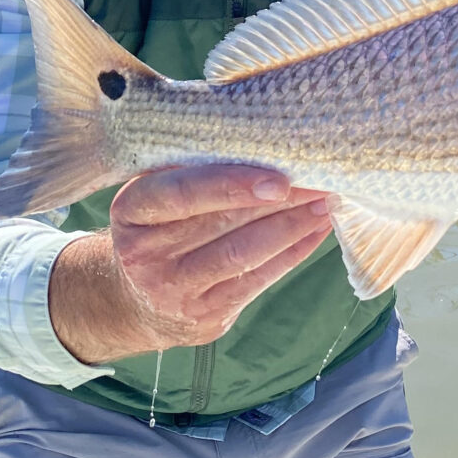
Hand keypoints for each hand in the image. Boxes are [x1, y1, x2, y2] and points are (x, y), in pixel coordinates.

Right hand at [49, 163, 333, 364]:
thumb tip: (267, 141)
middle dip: (278, 201)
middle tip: (319, 179)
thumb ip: (192, 169)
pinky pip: (257, 281)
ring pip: (244, 254)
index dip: (231, 185)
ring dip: (292, 227)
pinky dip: (292, 253)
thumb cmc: (157, 227)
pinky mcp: (204, 316)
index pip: (182, 193)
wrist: (134, 300)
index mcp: (132, 210)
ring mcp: (174, 290)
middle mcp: (145, 254)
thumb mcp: (153, 194)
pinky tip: (315, 231)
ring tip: (325, 203)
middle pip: (222, 223)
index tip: (280, 178)